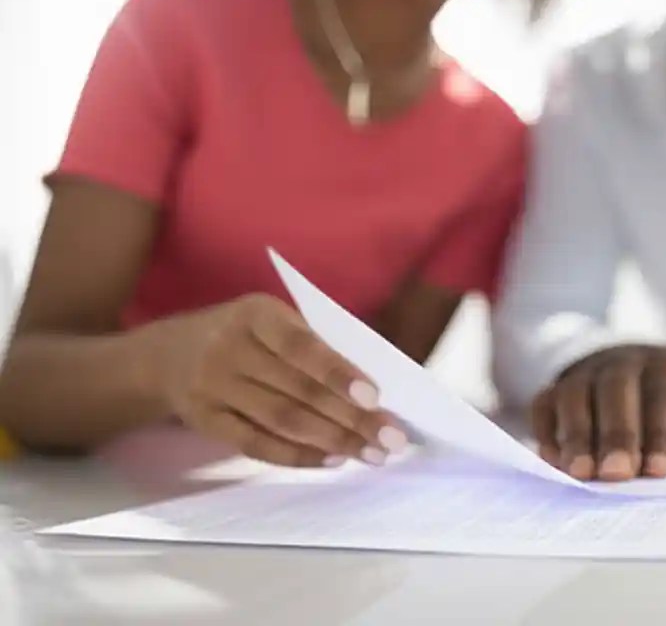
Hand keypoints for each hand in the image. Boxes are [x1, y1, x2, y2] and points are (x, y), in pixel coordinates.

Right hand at [149, 294, 405, 467]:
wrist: (165, 355)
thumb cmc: (244, 336)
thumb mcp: (270, 321)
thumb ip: (313, 344)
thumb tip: (373, 390)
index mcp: (255, 314)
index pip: (301, 346)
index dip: (338, 372)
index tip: (375, 397)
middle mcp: (229, 348)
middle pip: (299, 389)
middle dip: (352, 418)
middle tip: (392, 438)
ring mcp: (212, 387)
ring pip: (282, 420)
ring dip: (333, 440)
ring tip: (371, 453)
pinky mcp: (204, 420)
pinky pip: (256, 444)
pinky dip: (297, 455)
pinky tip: (332, 459)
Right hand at [531, 345, 665, 481]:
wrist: (635, 355)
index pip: (664, 394)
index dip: (660, 431)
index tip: (658, 470)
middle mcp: (626, 361)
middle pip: (616, 392)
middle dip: (615, 434)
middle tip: (615, 475)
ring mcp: (589, 371)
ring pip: (576, 395)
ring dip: (576, 434)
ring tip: (580, 474)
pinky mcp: (560, 384)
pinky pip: (546, 403)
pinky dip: (547, 430)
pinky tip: (555, 461)